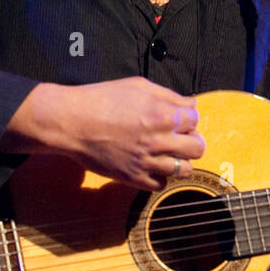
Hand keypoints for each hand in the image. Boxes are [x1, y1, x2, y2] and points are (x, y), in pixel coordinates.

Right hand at [2, 77, 203, 190]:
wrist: (72, 121)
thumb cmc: (102, 98)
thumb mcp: (138, 86)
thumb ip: (169, 96)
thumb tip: (191, 104)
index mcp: (162, 115)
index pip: (196, 120)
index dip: (189, 118)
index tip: (179, 119)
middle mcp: (159, 140)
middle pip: (197, 148)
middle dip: (192, 141)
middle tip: (179, 138)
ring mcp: (147, 161)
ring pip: (184, 170)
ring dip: (180, 160)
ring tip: (168, 153)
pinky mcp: (133, 177)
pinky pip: (160, 184)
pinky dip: (159, 176)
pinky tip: (151, 164)